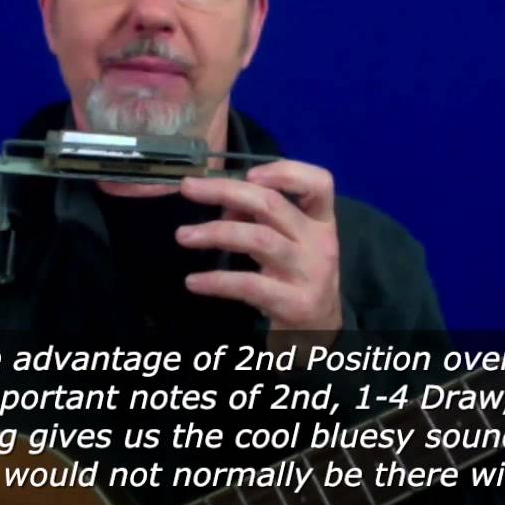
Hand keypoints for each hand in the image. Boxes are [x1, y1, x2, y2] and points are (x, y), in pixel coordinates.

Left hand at [177, 160, 341, 346]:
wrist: (319, 332)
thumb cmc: (298, 279)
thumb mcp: (291, 245)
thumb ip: (264, 220)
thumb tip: (223, 205)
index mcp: (322, 222)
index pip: (319, 183)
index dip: (284, 171)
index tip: (248, 173)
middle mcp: (320, 243)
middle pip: (272, 204)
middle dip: (225, 191)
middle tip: (188, 188)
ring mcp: (309, 274)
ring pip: (258, 239)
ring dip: (215, 232)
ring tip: (183, 236)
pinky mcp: (294, 303)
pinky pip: (249, 285)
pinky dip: (217, 281)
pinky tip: (194, 282)